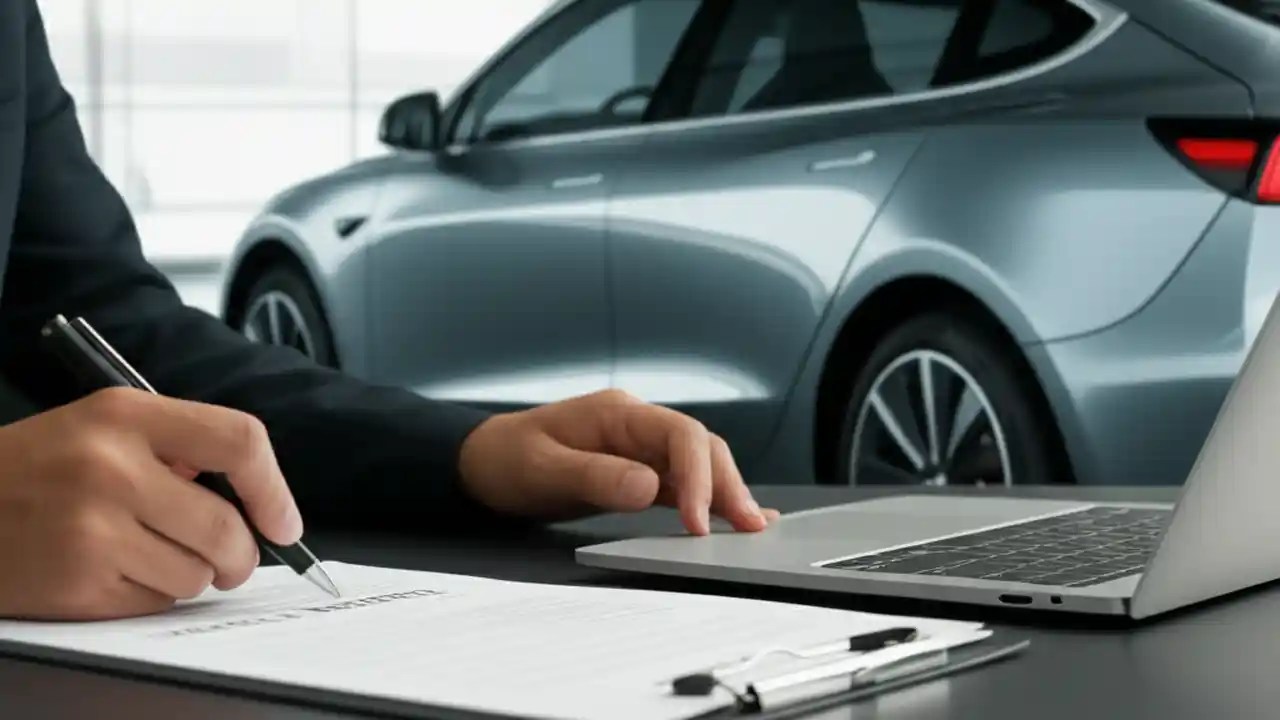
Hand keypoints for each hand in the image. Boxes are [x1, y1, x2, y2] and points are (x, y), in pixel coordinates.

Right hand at [0, 388, 302, 620]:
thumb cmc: (37, 466)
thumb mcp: (101, 425)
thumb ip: (176, 447)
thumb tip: (255, 500)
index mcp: (125, 414)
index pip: (239, 441)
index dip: (274, 488)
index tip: (285, 522)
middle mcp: (112, 467)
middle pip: (226, 528)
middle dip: (240, 555)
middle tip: (231, 559)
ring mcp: (93, 529)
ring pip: (196, 574)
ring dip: (188, 574)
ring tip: (145, 552)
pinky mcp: (76, 584)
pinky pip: (155, 603)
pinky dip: (148, 596)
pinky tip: (112, 570)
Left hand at [458, 390, 780, 534]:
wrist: (478, 463)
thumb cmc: (505, 460)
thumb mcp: (543, 470)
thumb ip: (596, 476)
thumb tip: (651, 487)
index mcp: (618, 414)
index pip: (680, 435)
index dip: (699, 477)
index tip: (699, 522)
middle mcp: (636, 426)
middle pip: (700, 448)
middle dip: (728, 485)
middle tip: (750, 528)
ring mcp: (638, 448)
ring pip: (697, 466)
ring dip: (724, 494)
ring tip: (752, 528)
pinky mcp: (635, 472)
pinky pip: (680, 484)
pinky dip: (706, 501)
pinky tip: (730, 518)